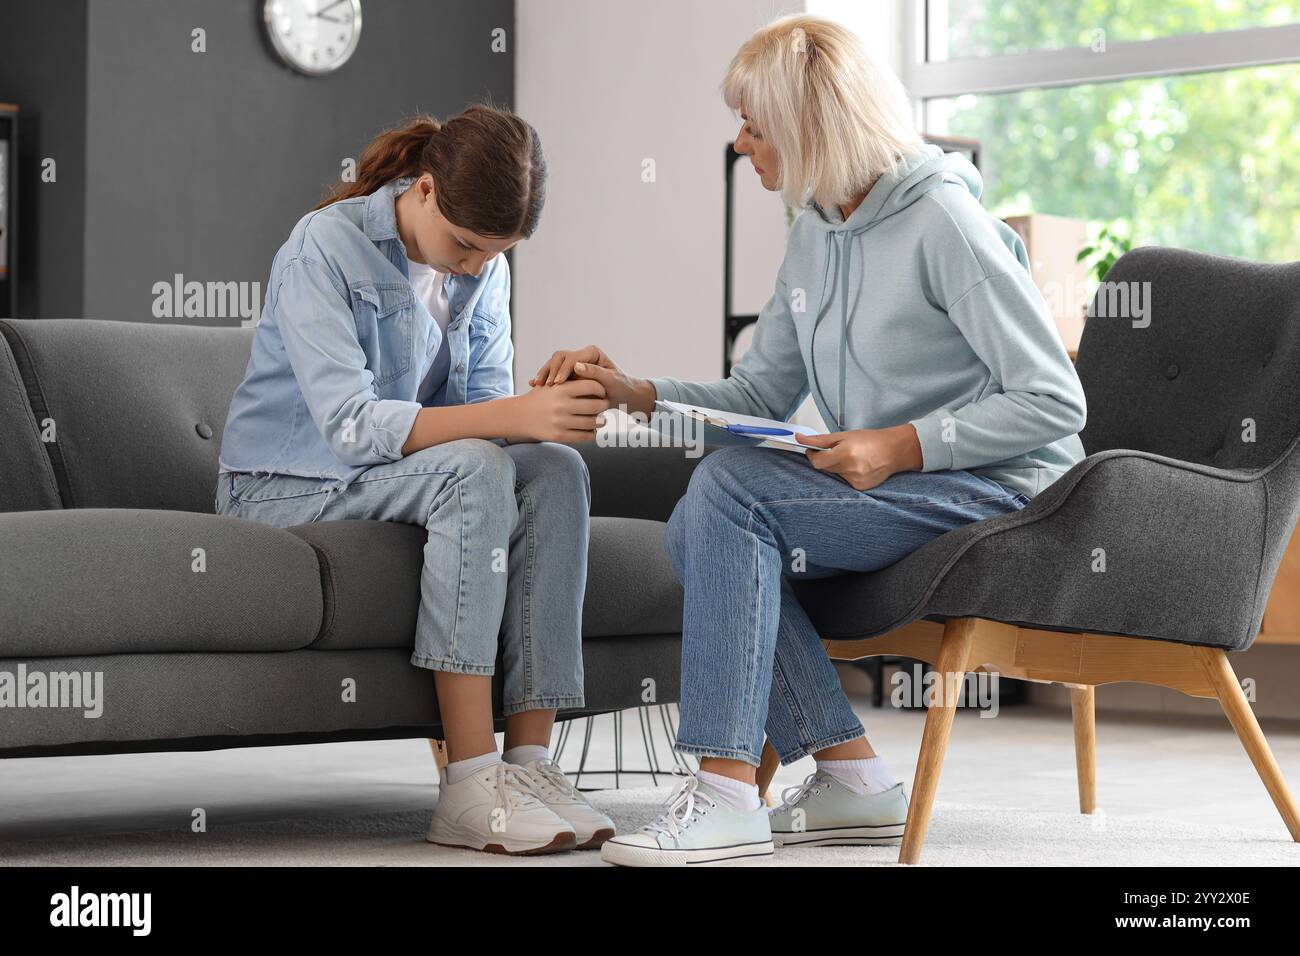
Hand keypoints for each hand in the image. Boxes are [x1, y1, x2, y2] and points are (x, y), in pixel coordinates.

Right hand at [508, 379, 609, 442]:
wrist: (519, 416)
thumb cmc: (540, 398)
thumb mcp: (553, 384)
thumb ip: (571, 379)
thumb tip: (595, 376)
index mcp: (561, 388)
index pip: (591, 386)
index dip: (600, 388)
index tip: (602, 391)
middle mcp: (561, 405)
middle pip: (595, 405)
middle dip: (604, 405)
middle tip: (605, 405)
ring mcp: (560, 422)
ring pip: (592, 423)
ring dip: (600, 421)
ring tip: (601, 419)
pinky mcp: (559, 436)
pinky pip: (584, 436)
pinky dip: (592, 434)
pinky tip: (592, 430)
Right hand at [531, 345, 655, 417]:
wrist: (621, 396)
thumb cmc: (620, 387)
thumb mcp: (611, 380)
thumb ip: (595, 372)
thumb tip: (577, 365)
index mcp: (592, 353)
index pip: (573, 357)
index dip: (564, 370)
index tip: (558, 383)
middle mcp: (581, 355)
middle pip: (559, 357)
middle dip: (551, 370)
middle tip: (547, 385)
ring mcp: (573, 364)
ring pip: (553, 364)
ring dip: (545, 374)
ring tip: (537, 386)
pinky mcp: (569, 374)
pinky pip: (553, 373)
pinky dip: (544, 379)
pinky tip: (534, 386)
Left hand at [797, 424, 922, 490]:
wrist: (894, 450)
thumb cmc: (871, 440)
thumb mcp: (844, 435)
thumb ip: (820, 439)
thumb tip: (800, 438)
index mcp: (846, 453)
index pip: (818, 462)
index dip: (812, 455)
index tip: (813, 450)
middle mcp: (851, 468)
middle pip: (825, 468)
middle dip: (826, 459)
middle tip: (836, 451)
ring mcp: (856, 480)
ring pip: (835, 475)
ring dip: (837, 467)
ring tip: (851, 458)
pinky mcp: (860, 487)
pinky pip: (844, 481)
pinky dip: (846, 474)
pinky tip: (858, 466)